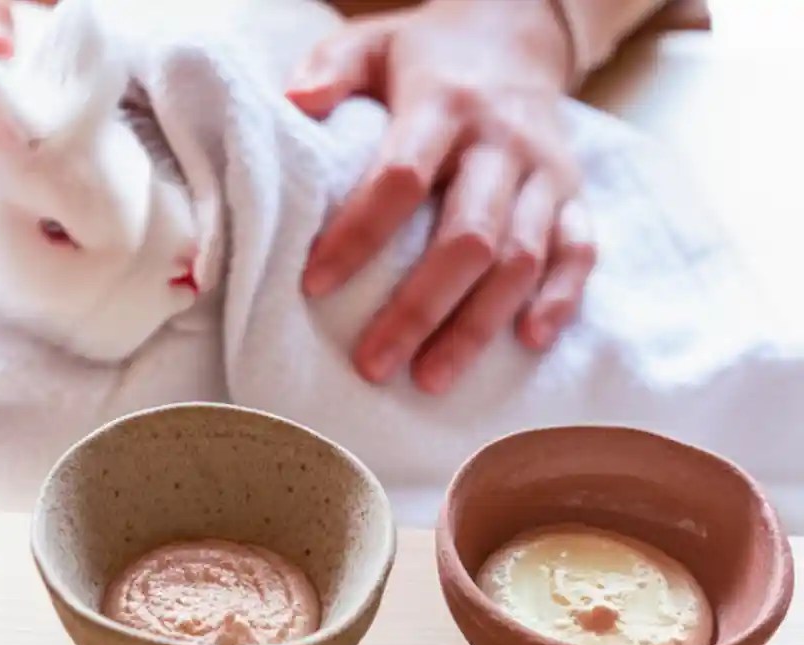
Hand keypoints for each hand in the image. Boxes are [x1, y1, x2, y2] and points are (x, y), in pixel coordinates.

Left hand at [287, 0, 596, 392]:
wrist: (517, 33)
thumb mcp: (371, 43)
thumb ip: (331, 66)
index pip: (401, 179)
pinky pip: (580, 251)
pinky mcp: (575, 193)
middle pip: (467, 237)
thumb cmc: (424, 55)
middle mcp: (502, 141)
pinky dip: (562, 299)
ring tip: (430, 379)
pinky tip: (529, 343)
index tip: (315, 285)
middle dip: (419, 309)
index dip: (359, 235)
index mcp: (444, 104)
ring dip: (478, 325)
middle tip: (372, 365)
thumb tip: (295, 100)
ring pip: (521, 259)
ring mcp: (545, 171)